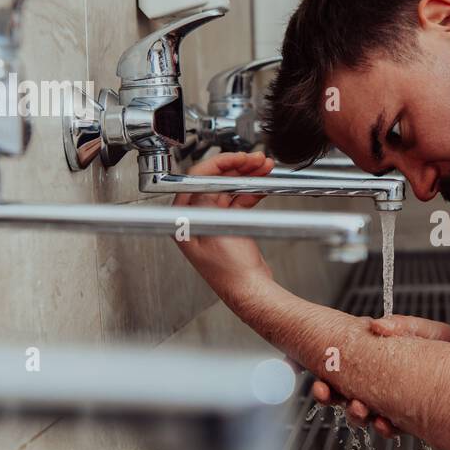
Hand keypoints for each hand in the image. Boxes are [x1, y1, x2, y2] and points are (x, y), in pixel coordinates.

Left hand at [171, 151, 275, 294]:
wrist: (251, 290)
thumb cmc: (232, 272)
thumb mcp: (217, 230)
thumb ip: (207, 201)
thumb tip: (206, 179)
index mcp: (185, 220)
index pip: (197, 180)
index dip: (219, 165)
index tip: (238, 159)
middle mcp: (196, 219)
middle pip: (215, 181)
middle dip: (237, 168)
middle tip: (255, 160)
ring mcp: (213, 222)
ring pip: (229, 188)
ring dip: (247, 177)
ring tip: (264, 168)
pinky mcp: (229, 226)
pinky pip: (238, 200)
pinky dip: (251, 191)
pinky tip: (262, 184)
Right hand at [310, 314, 449, 437]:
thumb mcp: (425, 331)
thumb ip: (400, 327)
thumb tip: (375, 325)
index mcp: (382, 363)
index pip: (349, 373)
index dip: (329, 378)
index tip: (317, 378)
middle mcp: (385, 386)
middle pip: (349, 395)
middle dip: (333, 398)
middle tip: (325, 392)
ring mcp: (399, 404)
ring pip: (367, 415)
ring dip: (357, 415)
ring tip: (359, 408)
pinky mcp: (415, 419)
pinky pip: (393, 427)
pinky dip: (385, 427)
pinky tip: (384, 422)